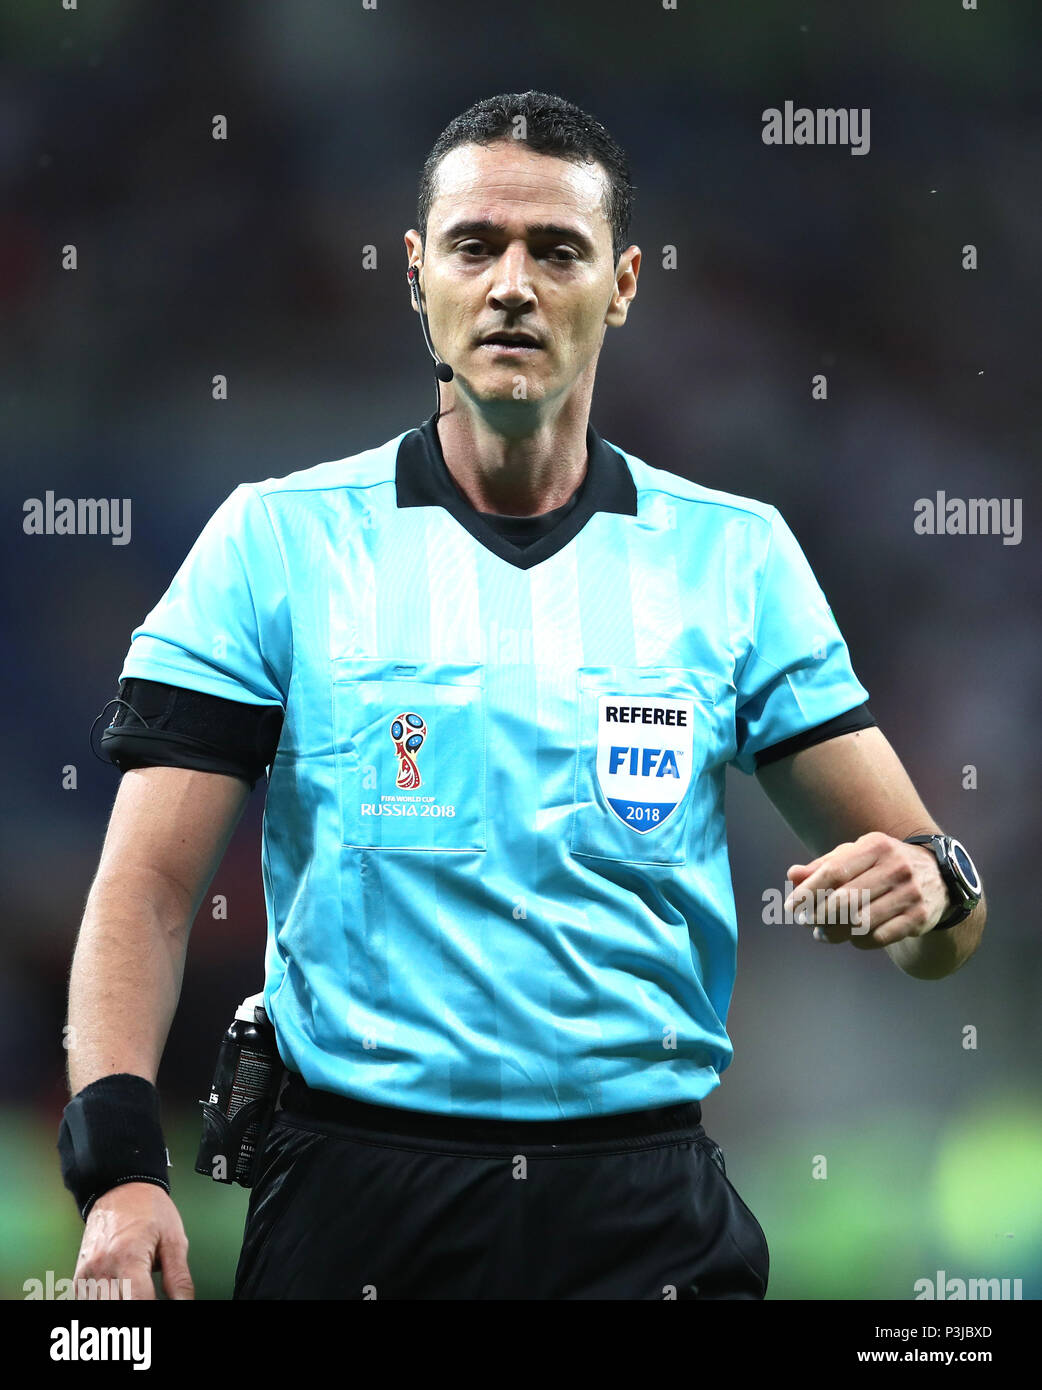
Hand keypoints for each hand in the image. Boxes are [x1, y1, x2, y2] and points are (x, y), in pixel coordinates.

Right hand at [72, 1182, 194, 1299]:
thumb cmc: (148, 1208)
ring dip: (119, 1304)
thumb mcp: (174, 1239)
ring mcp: (87, 1273)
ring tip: (135, 1293)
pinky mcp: (80, 1276)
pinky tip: (118, 1295)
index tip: (162, 1307)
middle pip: (117, 1308)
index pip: (139, 1303)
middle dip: (135, 1309)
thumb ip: (179, 1277)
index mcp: (128, 1258)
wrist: (120, 1187)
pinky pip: (87, 1301)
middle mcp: (102, 1268)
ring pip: (99, 1307)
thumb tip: (185, 1302)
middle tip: (148, 1295)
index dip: (153, 1311)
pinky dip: (104, 1302)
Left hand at [782, 831, 949, 949]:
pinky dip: (860, 941)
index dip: (808, 891)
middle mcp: (896, 867)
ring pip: (862, 922)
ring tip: (822, 933)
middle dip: (819, 915)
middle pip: (846, 899)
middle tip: (806, 922)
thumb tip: (792, 875)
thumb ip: (824, 865)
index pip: (834, 871)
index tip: (790, 906)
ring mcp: (910, 893)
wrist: (939, 877)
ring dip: (836, 932)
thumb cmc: (883, 865)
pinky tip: (852, 938)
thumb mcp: (857, 856)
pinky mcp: (920, 918)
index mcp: (876, 846)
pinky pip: (880, 937)